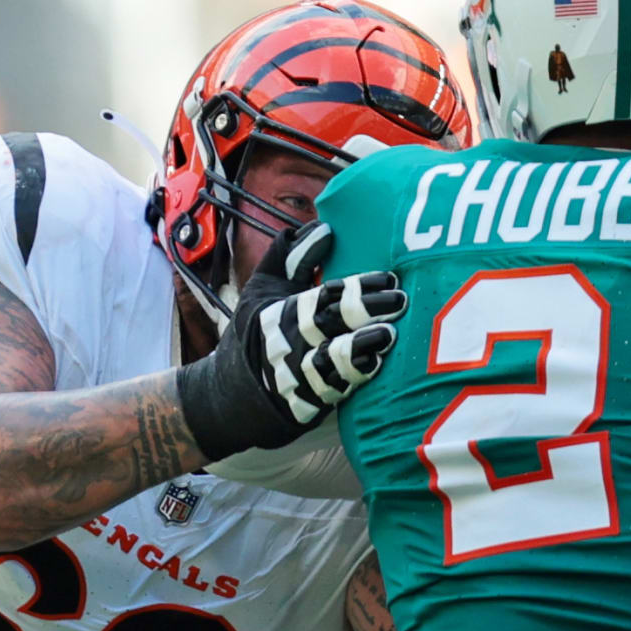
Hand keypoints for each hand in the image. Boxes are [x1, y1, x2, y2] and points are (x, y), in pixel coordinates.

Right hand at [174, 221, 405, 459]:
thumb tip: (321, 226)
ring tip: (388, 335)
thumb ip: (291, 259)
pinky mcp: (303, 404)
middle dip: (364, 311)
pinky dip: (352, 378)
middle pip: (328, 324)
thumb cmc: (255, 336)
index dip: (354, 287)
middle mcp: (285, 345)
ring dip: (360, 347)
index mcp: (277, 314)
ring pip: (330, 361)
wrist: (230, 396)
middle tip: (399, 300)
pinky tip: (373, 365)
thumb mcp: (263, 293)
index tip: (387, 277)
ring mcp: (293, 378)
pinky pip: (331, 391)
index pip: (320, 297)